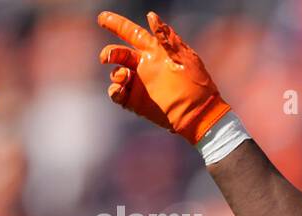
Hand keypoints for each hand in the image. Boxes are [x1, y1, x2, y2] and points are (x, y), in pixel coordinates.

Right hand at [97, 10, 230, 143]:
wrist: (199, 114)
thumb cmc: (195, 84)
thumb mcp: (183, 57)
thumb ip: (165, 38)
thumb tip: (151, 15)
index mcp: (154, 52)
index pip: (132, 33)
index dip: (117, 24)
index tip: (102, 18)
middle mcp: (144, 66)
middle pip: (119, 53)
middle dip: (110, 53)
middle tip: (106, 57)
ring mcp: (139, 84)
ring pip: (117, 73)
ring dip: (115, 73)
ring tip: (124, 77)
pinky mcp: (136, 101)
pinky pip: (118, 93)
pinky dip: (114, 90)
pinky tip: (119, 90)